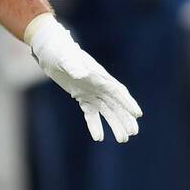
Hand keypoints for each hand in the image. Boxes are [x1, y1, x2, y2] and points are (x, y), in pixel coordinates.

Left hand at [25, 12, 140, 142]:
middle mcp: (99, 85)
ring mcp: (91, 91)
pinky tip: (98, 137)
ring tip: (123, 140)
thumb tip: (81, 74)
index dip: (127, 103)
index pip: (117, 91)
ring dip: (115, 124)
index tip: (137, 114)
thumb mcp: (65, 58)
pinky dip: (94, 124)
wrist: (51, 50)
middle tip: (133, 133)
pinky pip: (91, 113)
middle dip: (125, 118)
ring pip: (106, 111)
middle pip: (116, 104)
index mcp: (99, 76)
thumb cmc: (60, 51)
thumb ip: (74, 65)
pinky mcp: (81, 96)